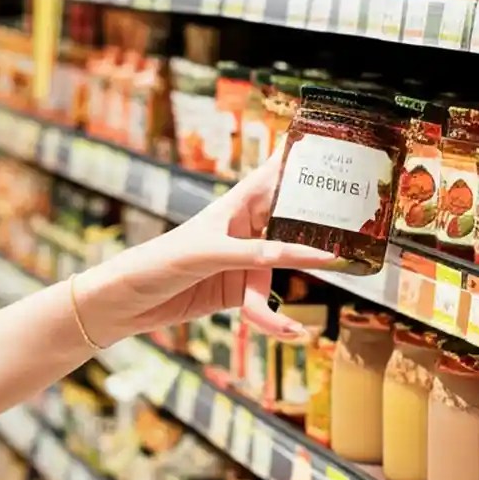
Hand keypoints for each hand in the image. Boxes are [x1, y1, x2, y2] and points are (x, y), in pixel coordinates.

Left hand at [74, 153, 335, 345]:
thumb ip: (258, 254)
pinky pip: (264, 306)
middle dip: (318, 231)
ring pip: (279, 275)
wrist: (123, 304)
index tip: (335, 145)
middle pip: (291, 224)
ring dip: (281, 302)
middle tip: (355, 230)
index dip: (302, 160)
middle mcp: (245, 229)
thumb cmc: (158, 261)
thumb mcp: (211, 254)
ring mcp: (243, 262)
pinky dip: (273, 321)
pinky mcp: (237, 291)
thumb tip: (306, 255)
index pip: (275, 174)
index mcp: (235, 205)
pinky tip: (288, 334)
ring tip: (296, 328)